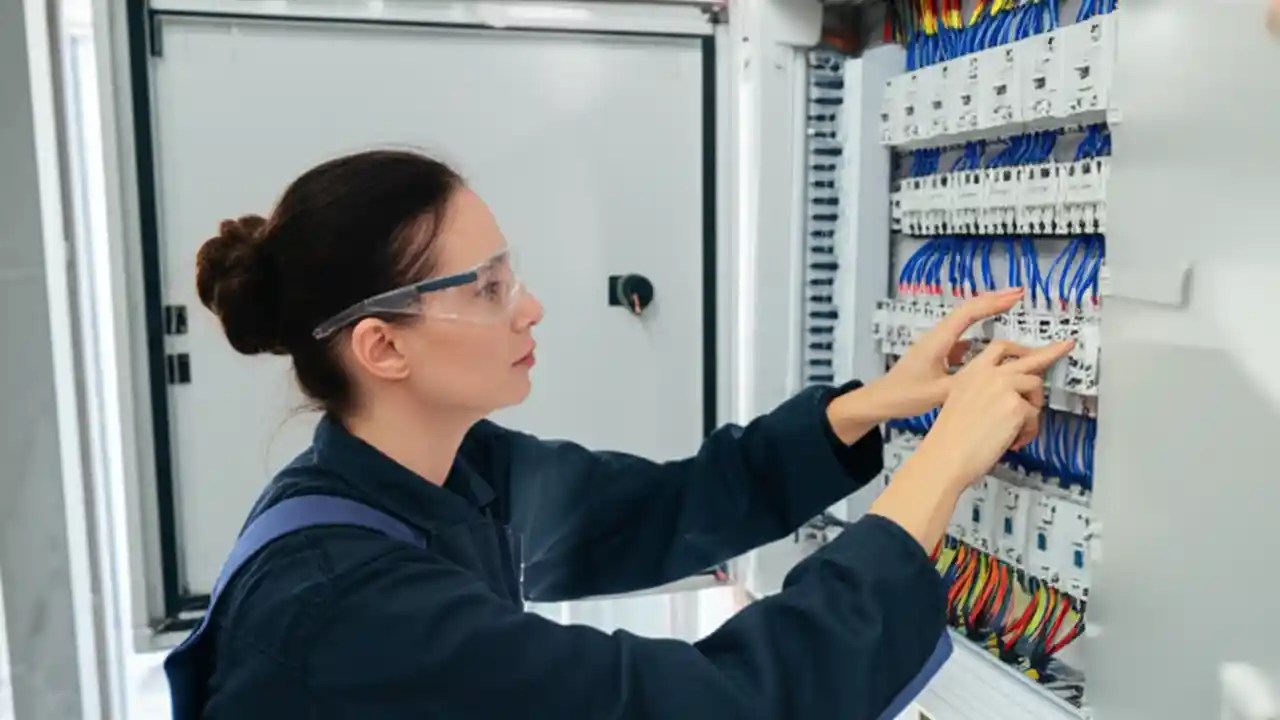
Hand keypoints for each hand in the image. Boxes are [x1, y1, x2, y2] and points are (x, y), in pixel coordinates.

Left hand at [826, 288, 1027, 439]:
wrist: (881, 399)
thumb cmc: (904, 394)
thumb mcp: (938, 392)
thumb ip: (967, 383)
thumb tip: (996, 376)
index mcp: (938, 340)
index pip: (968, 313)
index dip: (993, 303)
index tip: (1015, 296)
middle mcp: (939, 336)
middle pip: (968, 310)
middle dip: (993, 299)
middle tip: (1019, 292)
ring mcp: (938, 343)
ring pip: (965, 320)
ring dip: (986, 310)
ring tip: (1009, 304)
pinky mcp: (938, 352)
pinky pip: (962, 335)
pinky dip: (979, 329)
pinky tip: (991, 335)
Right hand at [915, 339, 1074, 487]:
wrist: (945, 456)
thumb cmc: (949, 438)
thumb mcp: (959, 401)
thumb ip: (983, 391)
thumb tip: (1012, 394)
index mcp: (971, 372)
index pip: (1000, 349)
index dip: (1019, 349)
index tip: (1032, 349)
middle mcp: (989, 374)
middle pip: (1029, 358)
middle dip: (1051, 352)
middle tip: (1065, 346)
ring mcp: (1004, 387)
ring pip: (1036, 386)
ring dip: (1033, 407)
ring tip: (1019, 428)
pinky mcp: (1017, 406)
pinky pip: (1035, 415)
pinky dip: (1028, 431)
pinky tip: (1013, 442)